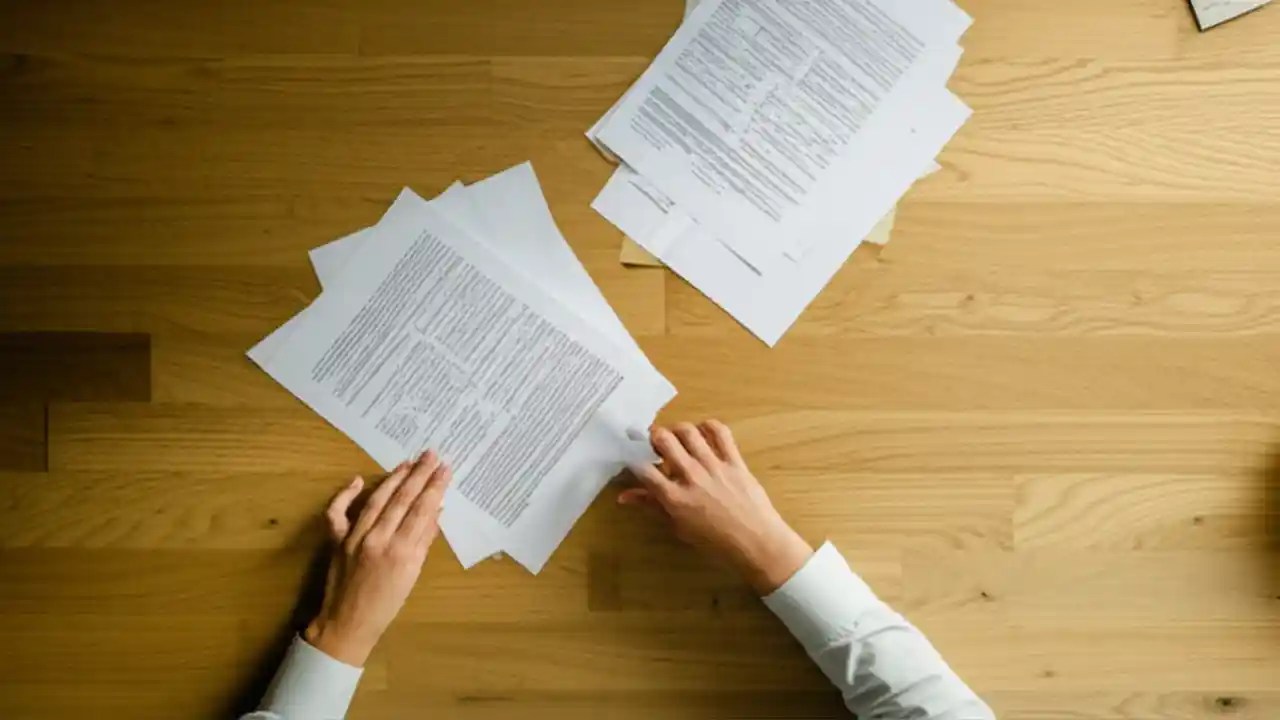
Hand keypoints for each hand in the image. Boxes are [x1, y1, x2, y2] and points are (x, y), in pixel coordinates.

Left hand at [304, 451, 451, 665]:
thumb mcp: (413, 575)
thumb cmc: (387, 605)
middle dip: (419, 475)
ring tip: (408, 462)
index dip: (435, 486)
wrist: (348, 624)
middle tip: (431, 455)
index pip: (422, 510)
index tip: (445, 468)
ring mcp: (355, 538)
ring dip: (393, 478)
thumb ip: (423, 541)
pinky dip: (345, 495)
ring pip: (376, 499)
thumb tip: (436, 511)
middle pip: (402, 499)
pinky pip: (337, 513)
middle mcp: (378, 539)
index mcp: (402, 551)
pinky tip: (357, 479)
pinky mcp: (336, 540)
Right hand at [620, 421, 813, 595]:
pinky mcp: (734, 460)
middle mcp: (691, 476)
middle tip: (656, 444)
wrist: (755, 541)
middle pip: (664, 440)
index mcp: (675, 498)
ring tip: (677, 438)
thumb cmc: (714, 541)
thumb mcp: (679, 527)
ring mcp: (714, 466)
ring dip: (677, 429)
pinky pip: (720, 432)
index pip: (644, 470)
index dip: (633, 460)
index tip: (633, 458)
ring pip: (688, 431)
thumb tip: (624, 496)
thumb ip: (652, 506)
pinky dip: (708, 426)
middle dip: (654, 437)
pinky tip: (702, 433)